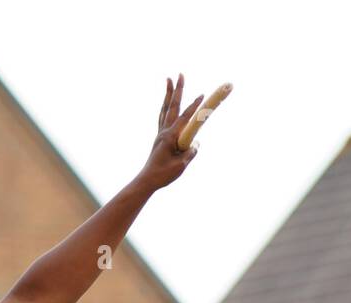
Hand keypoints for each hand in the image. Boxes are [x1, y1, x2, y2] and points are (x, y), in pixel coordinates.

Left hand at [140, 74, 202, 190]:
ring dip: (168, 94)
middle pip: (172, 106)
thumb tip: (195, 143)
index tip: (203, 95)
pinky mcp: (159, 138)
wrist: (147, 181)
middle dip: (177, 89)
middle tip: (180, 73)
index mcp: (170, 136)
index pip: (185, 118)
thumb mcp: (181, 165)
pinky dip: (165, 107)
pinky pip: (162, 118)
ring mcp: (160, 134)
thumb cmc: (163, 174)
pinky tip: (167, 104)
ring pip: (165, 109)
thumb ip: (191, 152)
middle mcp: (164, 131)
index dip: (195, 107)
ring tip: (169, 80)